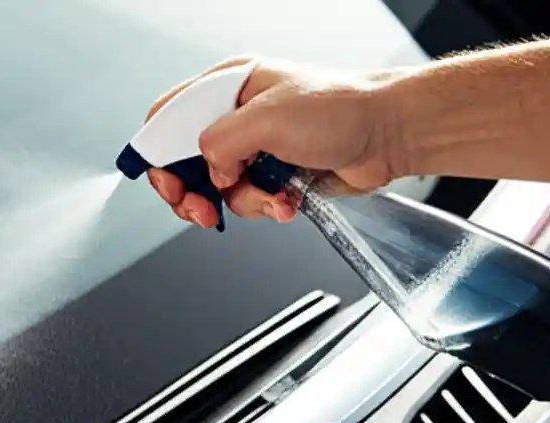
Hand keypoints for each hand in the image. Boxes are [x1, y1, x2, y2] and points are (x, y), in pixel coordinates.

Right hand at [145, 57, 404, 227]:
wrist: (390, 134)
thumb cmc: (342, 108)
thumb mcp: (266, 118)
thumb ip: (220, 142)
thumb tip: (210, 172)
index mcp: (227, 86)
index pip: (169, 118)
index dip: (159, 153)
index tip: (170, 184)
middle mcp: (235, 115)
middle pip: (185, 162)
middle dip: (193, 192)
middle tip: (202, 209)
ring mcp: (254, 146)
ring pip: (216, 188)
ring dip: (242, 201)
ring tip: (272, 195)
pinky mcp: (272, 174)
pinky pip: (247, 200)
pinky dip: (265, 206)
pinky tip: (287, 199)